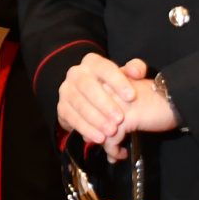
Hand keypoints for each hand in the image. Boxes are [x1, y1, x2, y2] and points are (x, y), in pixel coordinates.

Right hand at [55, 53, 177, 160]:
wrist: (90, 99)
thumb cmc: (113, 86)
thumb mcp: (126, 75)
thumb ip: (136, 69)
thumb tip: (137, 72)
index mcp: (92, 62)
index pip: (104, 68)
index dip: (118, 82)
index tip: (132, 96)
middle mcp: (76, 73)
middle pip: (87, 86)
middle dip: (104, 103)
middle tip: (120, 118)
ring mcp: (66, 90)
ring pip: (78, 103)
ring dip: (95, 118)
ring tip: (111, 131)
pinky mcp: (61, 107)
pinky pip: (71, 118)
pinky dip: (86, 129)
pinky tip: (99, 137)